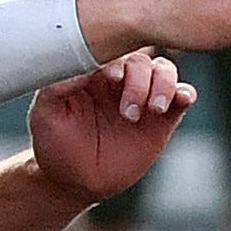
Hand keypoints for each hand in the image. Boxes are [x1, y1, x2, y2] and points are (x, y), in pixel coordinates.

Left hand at [27, 52, 191, 202]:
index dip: (116, 60)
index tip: (111, 79)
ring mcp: (143, 97)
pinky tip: (181, 100)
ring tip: (154, 110)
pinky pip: (182, 96)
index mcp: (93, 70)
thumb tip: (81, 68)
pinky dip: (186, 93)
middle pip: (143, 59)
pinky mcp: (161, 120)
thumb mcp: (45, 112)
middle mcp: (120, 78)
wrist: (73, 180)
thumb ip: (57, 86)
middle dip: (140, 80)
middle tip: (128, 112)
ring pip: (165, 71)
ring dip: (164, 85)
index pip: (113, 50)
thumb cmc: (54, 142)